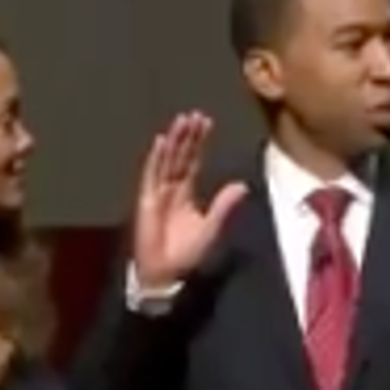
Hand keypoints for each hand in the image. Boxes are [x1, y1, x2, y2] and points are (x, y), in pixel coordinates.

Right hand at [131, 111, 248, 288]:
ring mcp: (157, 193)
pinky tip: (161, 142)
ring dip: (173, 141)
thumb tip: (241, 185)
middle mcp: (171, 189)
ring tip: (181, 121)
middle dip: (187, 136)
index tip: (206, 123)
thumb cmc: (186, 255)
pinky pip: (151, 176)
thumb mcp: (211, 228)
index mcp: (186, 194)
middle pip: (180, 157)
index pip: (193, 162)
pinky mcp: (147, 201)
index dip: (199, 143)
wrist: (164, 274)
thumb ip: (224, 207)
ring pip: (166, 161)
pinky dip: (156, 159)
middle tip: (194, 114)